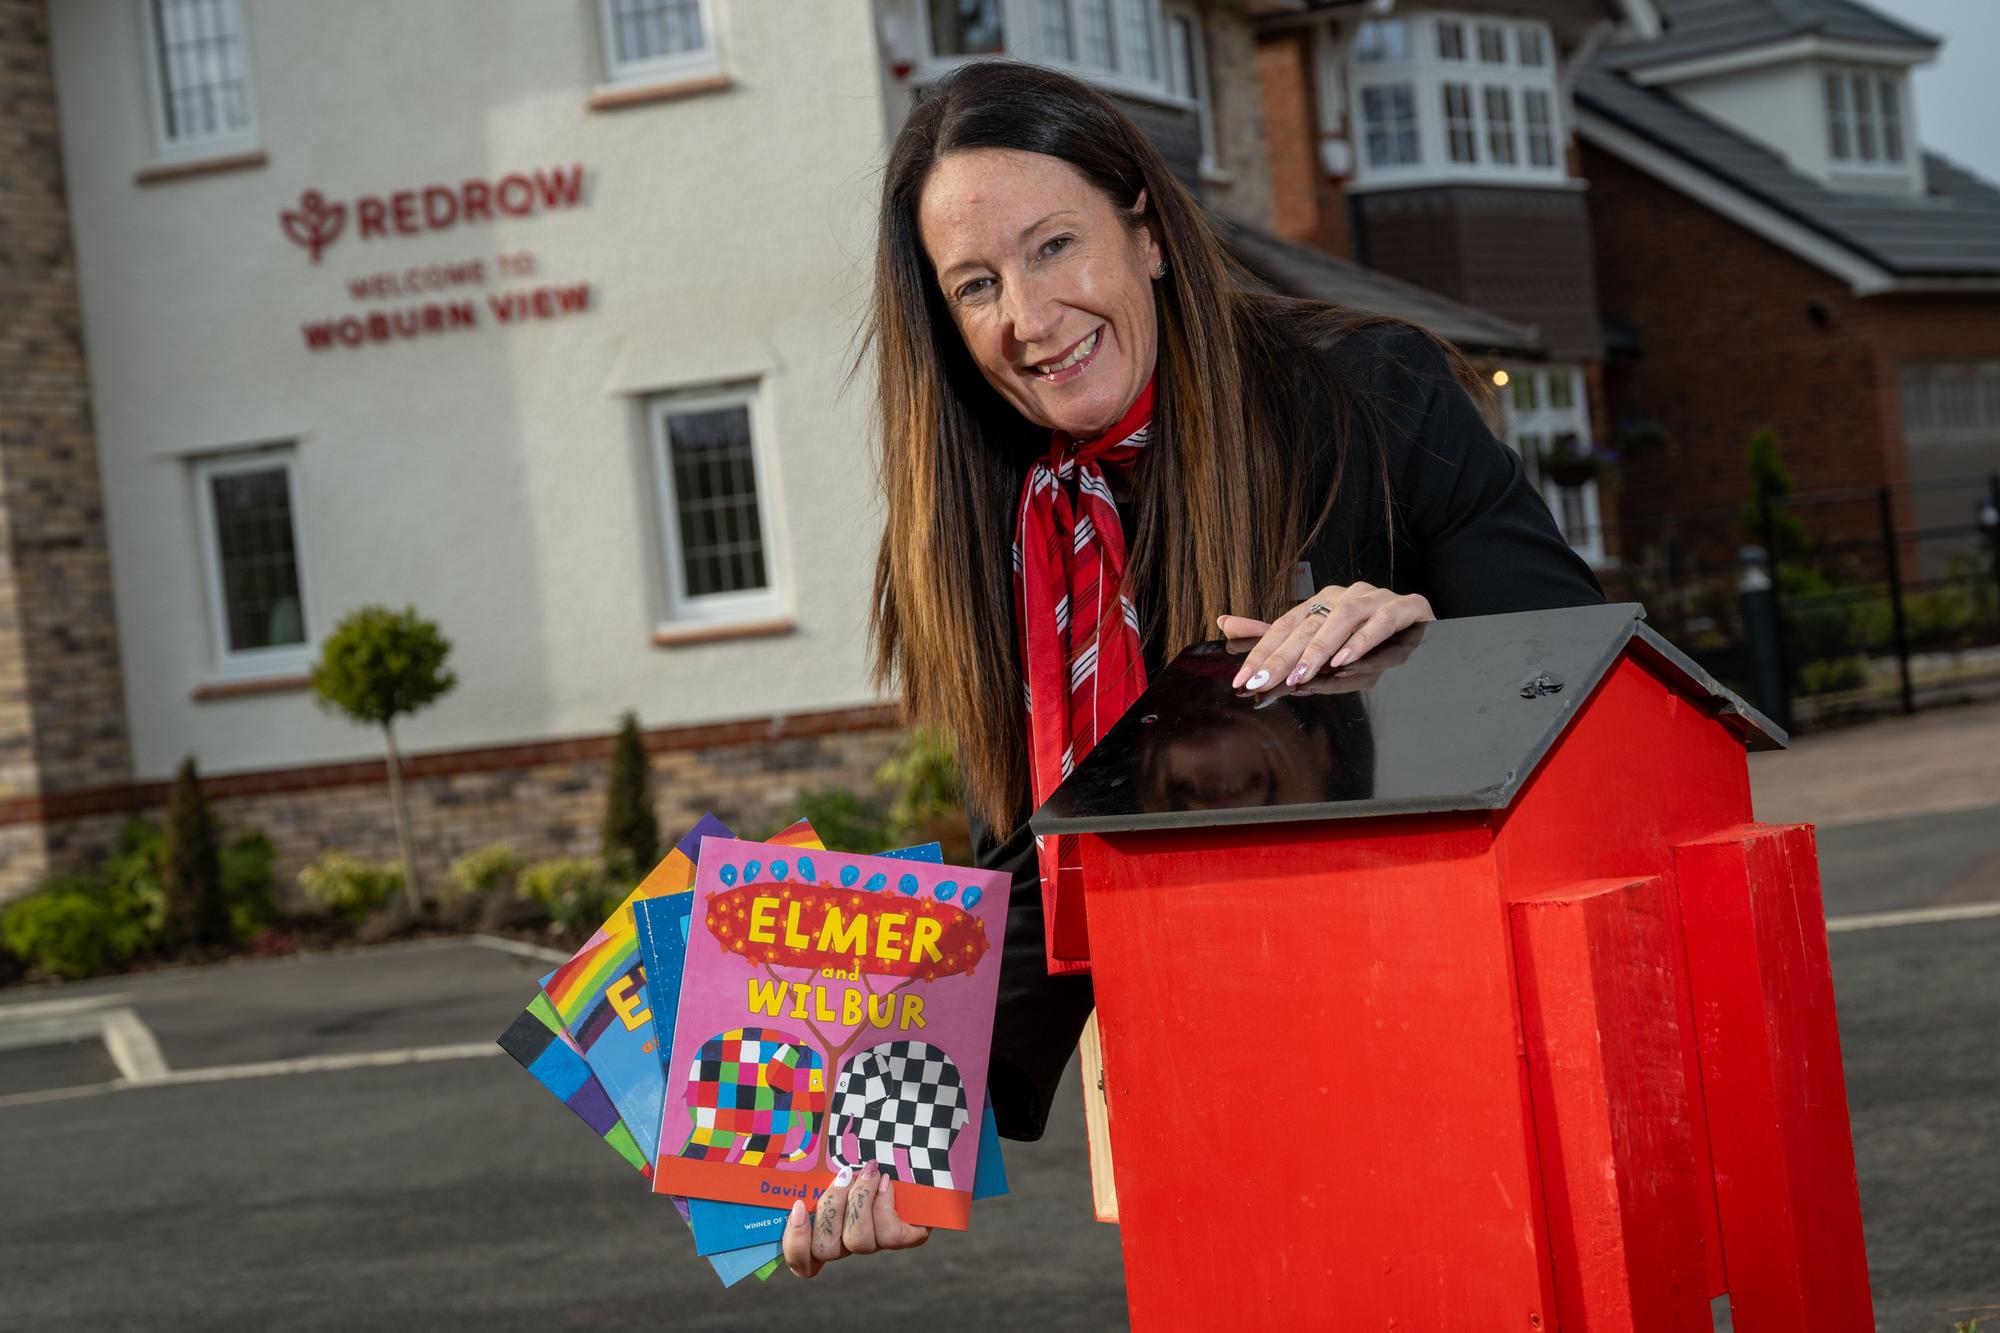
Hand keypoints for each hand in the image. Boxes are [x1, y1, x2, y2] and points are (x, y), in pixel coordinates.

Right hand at [782, 1162, 929, 1278]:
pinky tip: (886, 1182)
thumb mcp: (829, 1153)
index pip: (803, 1262)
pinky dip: (884, 1205)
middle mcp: (849, 1242)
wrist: (914, 1151)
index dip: (795, 1244)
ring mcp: (876, 1241)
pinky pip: (889, 1236)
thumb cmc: (863, 1151)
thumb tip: (776, 1130)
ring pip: (858, 1243)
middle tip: (841, 1175)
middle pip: (826, 1250)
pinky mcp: (904, 1236)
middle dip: (831, 1208)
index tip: (797, 1207)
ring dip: (859, 1201)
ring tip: (868, 1171)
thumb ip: (805, 1158)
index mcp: (826, 1229)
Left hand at [1218, 584, 1434, 691]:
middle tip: (1261, 682)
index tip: (1243, 679)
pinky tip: (1345, 660)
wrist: (1421, 621)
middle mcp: (1344, 596)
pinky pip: (1381, 623)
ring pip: (1342, 621)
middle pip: (1307, 627)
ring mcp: (1375, 599)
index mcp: (1321, 602)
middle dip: (1282, 658)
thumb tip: (1224, 622)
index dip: (1262, 653)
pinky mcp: (1406, 607)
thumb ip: (1275, 636)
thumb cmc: (1366, 637)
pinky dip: (1363, 642)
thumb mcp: (1320, 642)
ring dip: (1320, 650)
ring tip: (1300, 675)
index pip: (1284, 627)